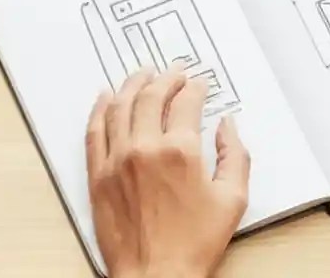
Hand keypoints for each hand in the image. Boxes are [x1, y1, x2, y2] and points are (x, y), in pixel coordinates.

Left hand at [85, 67, 249, 277]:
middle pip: (151, 96)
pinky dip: (99, 109)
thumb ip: (235, 156)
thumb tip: (228, 126)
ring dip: (132, 84)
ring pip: (120, 106)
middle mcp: (145, 148)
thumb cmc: (194, 244)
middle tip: (172, 72)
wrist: (156, 275)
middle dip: (164, 78)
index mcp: (181, 152)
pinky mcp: (98, 173)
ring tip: (141, 74)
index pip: (186, 103)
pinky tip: (105, 97)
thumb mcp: (232, 200)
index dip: (194, 88)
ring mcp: (117, 159)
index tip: (198, 84)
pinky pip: (94, 130)